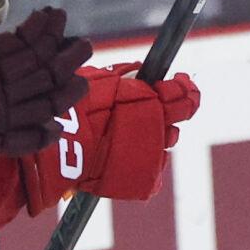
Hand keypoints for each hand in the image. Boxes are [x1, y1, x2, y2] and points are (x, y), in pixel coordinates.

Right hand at [19, 61, 199, 212]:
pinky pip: (153, 169)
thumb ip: (125, 75)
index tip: (181, 79)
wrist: (65, 147)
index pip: (183, 95)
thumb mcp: (102, 81)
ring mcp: (154, 156)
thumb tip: (139, 69)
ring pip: (165, 143)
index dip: (185, 87)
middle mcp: (159, 130)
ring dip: (155, 136)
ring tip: (128, 134)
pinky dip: (144, 161)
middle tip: (150, 108)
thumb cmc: (78, 109)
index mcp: (152, 103)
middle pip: (176, 120)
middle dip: (168, 112)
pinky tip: (124, 156)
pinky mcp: (146, 179)